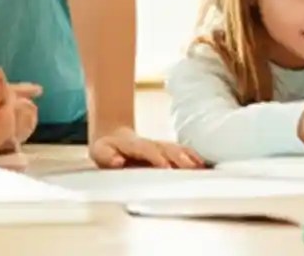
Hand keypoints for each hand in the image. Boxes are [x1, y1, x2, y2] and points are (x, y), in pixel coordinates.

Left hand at [89, 126, 206, 168]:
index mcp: (134, 145)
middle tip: (191, 169)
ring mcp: (160, 145)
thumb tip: (117, 161)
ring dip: (189, 157)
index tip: (166, 166)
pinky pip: (182, 151)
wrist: (114, 135)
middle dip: (179, 158)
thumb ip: (107, 157)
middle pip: (167, 149)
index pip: (147, 150)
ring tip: (201, 167)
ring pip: (177, 149)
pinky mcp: (166, 149)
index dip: (156, 157)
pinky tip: (203, 165)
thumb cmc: (108, 148)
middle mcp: (150, 143)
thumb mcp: (100, 152)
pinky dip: (193, 157)